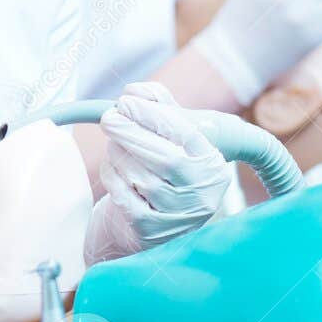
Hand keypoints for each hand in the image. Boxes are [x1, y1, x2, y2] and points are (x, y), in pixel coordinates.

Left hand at [84, 81, 233, 265]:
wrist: (154, 220)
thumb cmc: (163, 169)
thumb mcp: (170, 136)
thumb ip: (157, 105)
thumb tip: (135, 91)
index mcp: (212, 166)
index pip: (187, 136)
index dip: (155, 116)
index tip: (127, 102)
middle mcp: (201, 194)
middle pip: (165, 159)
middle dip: (131, 133)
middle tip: (109, 117)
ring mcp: (177, 216)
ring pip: (141, 177)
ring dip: (118, 153)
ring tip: (114, 144)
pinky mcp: (150, 231)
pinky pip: (123, 196)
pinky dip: (111, 175)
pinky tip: (112, 167)